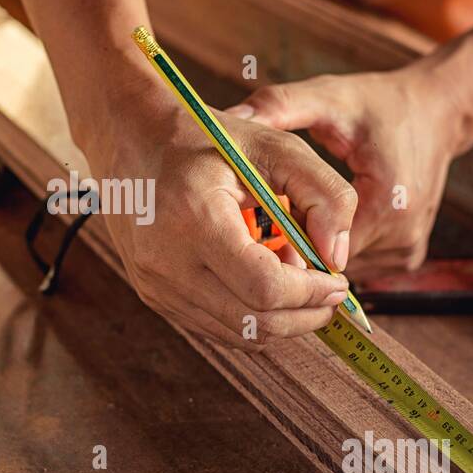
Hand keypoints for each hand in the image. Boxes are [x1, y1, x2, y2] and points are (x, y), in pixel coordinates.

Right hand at [83, 109, 355, 349]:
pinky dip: (250, 315)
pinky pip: (215, 326)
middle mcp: (167, 261)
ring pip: (236, 333)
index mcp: (196, 218)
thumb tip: (339, 258)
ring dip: (280, 318)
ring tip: (294, 281)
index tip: (338, 281)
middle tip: (328, 291)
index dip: (312, 294)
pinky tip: (262, 281)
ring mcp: (155, 284)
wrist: (133, 140)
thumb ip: (325, 194)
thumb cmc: (207, 138)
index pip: (265, 287)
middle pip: (254, 321)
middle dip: (305, 315)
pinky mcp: (153, 295)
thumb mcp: (277, 147)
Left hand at [224, 68, 463, 272]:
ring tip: (292, 215)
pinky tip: (319, 222)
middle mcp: (403, 236)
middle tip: (268, 215)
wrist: (437, 110)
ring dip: (315, 248)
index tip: (257, 218)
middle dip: (296, 243)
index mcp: (388, 203)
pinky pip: (356, 264)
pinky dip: (333, 248)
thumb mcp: (329, 97)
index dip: (285, 234)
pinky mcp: (406, 255)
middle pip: (328, 261)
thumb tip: (233, 114)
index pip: (320, 245)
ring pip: (339, 267)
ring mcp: (407, 250)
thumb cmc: (379, 103)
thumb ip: (282, 105)